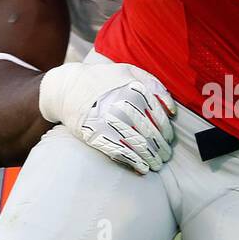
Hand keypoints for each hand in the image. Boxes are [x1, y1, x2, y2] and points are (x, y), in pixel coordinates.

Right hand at [39, 61, 175, 173]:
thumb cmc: (102, 79)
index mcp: (135, 91)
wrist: (67, 88)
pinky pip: (122, 153)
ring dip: (151, 158)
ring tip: (157, 164)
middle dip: (161, 148)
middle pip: (152, 134)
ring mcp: (111, 123)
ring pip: (140, 146)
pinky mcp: (98, 136)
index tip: (168, 139)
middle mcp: (125, 107)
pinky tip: (142, 168)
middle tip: (165, 156)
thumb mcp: (129, 71)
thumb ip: (153, 85)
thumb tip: (171, 111)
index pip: (160, 118)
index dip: (167, 132)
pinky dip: (135, 162)